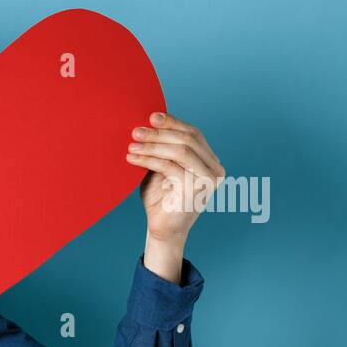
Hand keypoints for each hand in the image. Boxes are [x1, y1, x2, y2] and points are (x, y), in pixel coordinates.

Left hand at [126, 111, 224, 243]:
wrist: (161, 230)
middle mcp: (215, 169)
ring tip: (132, 144)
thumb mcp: (161, 169)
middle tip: (136, 131)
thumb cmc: (160, 200)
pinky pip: (169, 167)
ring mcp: (208, 180)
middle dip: (160, 132)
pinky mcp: (195, 190)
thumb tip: (147, 123)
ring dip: (153, 145)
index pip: (193, 134)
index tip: (151, 116)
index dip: (173, 122)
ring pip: (180, 151)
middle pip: (188, 140)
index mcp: (210, 161)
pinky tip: (133, 158)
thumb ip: (162, 149)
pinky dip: (149, 159)